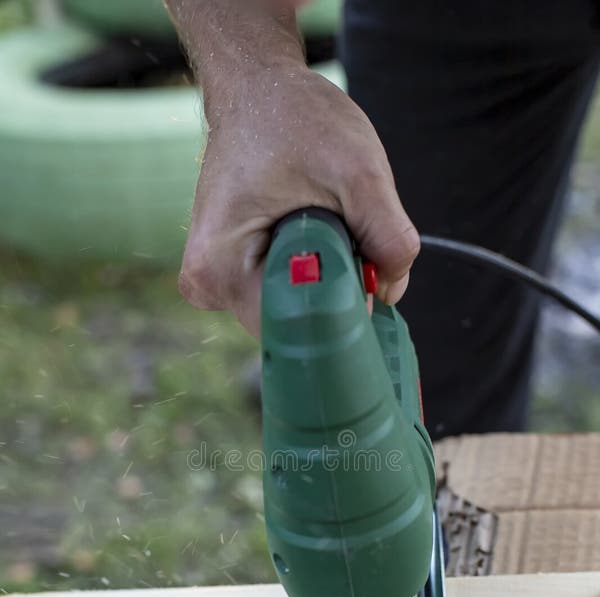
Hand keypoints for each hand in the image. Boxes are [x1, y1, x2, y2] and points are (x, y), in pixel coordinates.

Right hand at [179, 63, 419, 336]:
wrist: (256, 92)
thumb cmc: (296, 121)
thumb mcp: (359, 171)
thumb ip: (387, 237)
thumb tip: (391, 293)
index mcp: (220, 269)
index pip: (293, 329)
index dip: (341, 312)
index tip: (367, 279)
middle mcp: (206, 285)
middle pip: (291, 324)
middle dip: (332, 292)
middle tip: (347, 236)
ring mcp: (212, 283)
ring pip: (288, 311)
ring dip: (321, 280)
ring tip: (323, 224)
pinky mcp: (225, 275)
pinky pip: (278, 295)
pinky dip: (306, 274)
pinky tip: (309, 233)